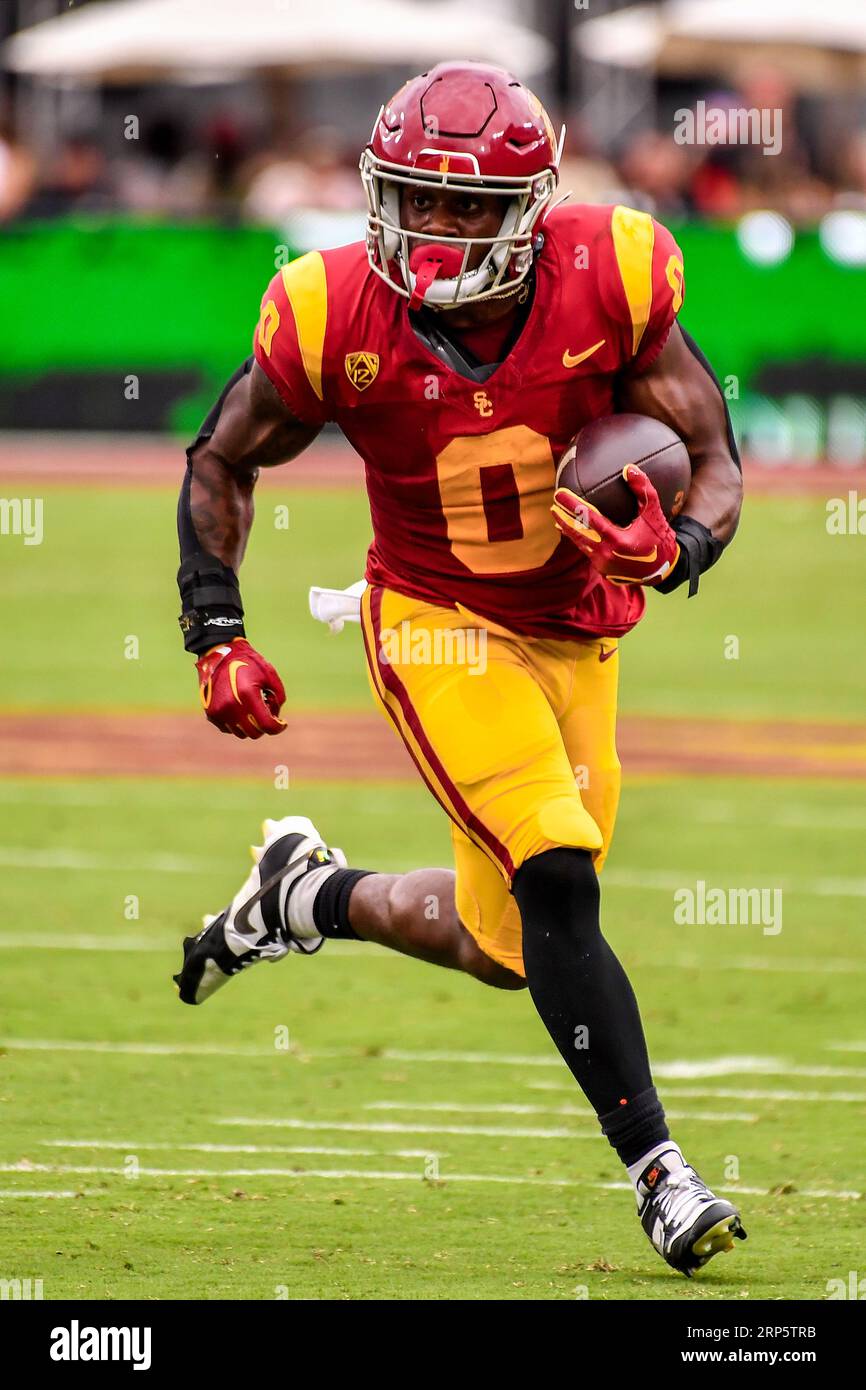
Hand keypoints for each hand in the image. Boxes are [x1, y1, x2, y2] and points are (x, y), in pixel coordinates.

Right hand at [195, 637, 285, 738]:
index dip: (278, 727)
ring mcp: (219, 711)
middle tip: (266, 711)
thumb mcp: (270, 674)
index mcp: (247, 695)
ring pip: (241, 733)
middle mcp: (231, 706)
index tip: (282, 723)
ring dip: (250, 725)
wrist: (219, 652)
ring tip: (252, 708)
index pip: (266, 725)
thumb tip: (276, 717)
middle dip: (264, 725)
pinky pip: (228, 728)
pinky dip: (237, 723)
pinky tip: (240, 708)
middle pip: (255, 733)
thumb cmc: (248, 662)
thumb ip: (278, 697)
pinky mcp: (211, 713)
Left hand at [552, 465, 679, 584]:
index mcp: (618, 541)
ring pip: (580, 543)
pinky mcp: (602, 570)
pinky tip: (573, 530)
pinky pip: (587, 551)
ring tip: (557, 516)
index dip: (572, 505)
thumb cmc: (659, 539)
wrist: (664, 570)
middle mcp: (606, 554)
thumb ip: (643, 490)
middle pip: (577, 534)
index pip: (589, 519)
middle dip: (563, 518)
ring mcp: (603, 564)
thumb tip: (628, 468)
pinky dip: (579, 539)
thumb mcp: (655, 513)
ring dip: (568, 529)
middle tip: (553, 505)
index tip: (560, 494)